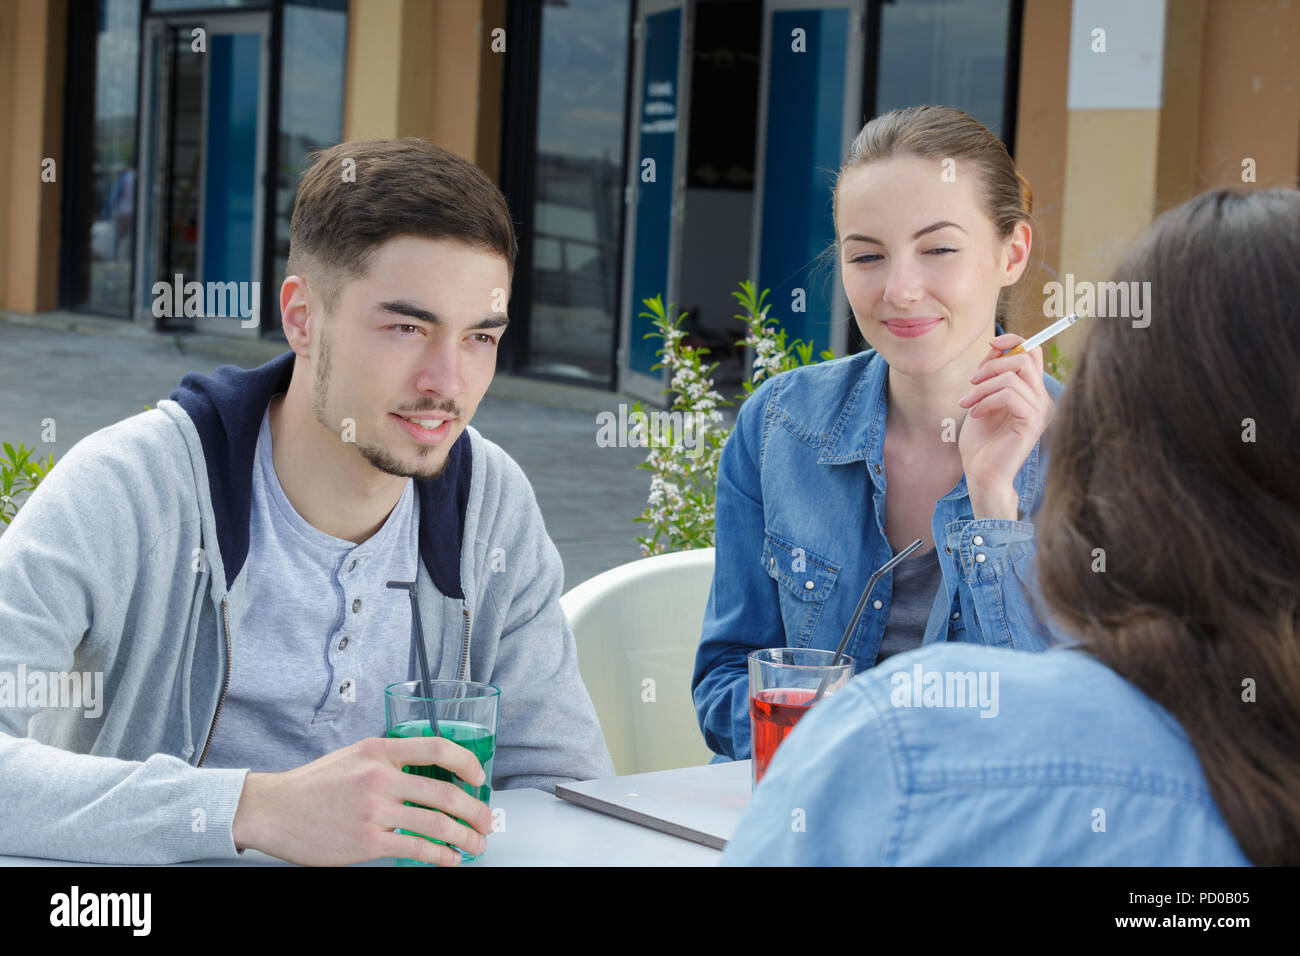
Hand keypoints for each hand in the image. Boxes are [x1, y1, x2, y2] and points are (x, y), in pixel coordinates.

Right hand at [232, 735, 492, 865]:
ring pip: (436, 823)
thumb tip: (426, 772)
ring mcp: (375, 811)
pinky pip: (415, 849)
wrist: (274, 809)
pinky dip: (439, 856)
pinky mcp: (367, 841)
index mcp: (380, 751)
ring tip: (475, 844)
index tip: (478, 777)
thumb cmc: (314, 784)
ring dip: (464, 837)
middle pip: (445, 792)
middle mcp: (380, 777)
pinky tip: (448, 859)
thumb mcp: (354, 755)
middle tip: (486, 820)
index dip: (466, 762)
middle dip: (474, 810)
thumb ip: (390, 760)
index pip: (437, 747)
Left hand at [956, 332, 1054, 518]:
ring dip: (982, 387)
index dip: (1014, 342)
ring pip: (1013, 377)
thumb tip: (995, 347)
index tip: (991, 344)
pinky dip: (987, 400)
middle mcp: (1042, 399)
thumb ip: (992, 375)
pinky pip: (1010, 395)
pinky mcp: (1032, 422)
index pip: (1034, 353)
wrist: (981, 474)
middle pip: (1026, 359)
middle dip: (992, 365)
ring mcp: (1040, 411)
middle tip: (971, 383)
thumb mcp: (983, 399)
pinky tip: (975, 414)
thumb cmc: (981, 442)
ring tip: (967, 403)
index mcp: (1033, 393)